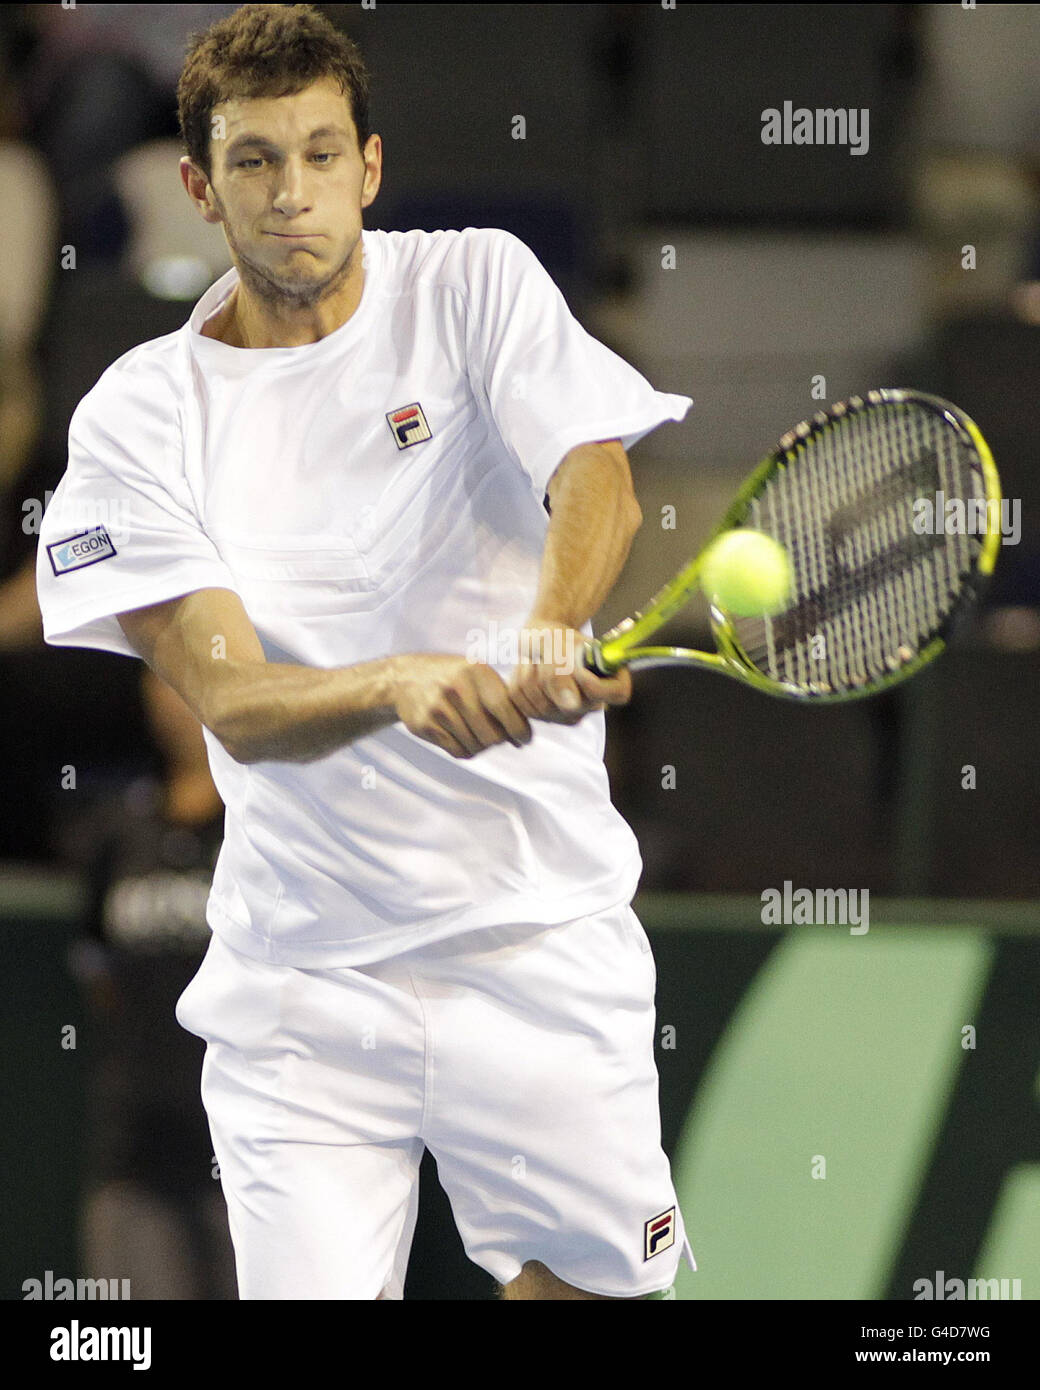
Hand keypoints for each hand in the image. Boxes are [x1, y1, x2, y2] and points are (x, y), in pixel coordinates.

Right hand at [390, 653, 531, 758]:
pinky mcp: (425, 725)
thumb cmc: (453, 678)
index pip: (504, 708)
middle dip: (499, 740)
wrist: (405, 678)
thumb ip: (502, 700)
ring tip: (477, 734)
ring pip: (475, 746)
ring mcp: (438, 708)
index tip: (524, 740)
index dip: (519, 730)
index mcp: (475, 672)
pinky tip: (463, 737)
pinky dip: (466, 750)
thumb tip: (523, 738)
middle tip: (497, 736)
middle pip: (491, 735)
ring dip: (481, 746)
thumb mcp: (477, 675)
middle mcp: (456, 688)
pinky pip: (458, 751)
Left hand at [506, 619, 632, 725]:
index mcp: (610, 680)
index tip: (577, 666)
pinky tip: (526, 670)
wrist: (540, 638)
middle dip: (550, 675)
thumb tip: (570, 704)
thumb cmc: (557, 637)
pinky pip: (523, 708)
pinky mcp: (544, 717)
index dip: (596, 686)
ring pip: (542, 708)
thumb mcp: (559, 642)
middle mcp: (592, 704)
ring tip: (536, 660)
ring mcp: (568, 714)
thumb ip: (563, 669)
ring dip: (530, 676)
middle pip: (571, 706)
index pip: (618, 694)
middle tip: (548, 652)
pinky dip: (517, 683)